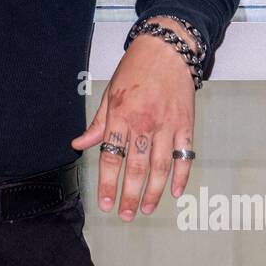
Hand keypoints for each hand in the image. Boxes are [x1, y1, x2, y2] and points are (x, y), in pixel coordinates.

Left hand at [70, 21, 195, 219]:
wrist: (167, 49)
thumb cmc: (135, 70)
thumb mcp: (109, 94)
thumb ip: (97, 124)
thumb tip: (79, 145)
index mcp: (121, 116)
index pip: (112, 157)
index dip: (107, 183)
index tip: (105, 203)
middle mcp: (144, 124)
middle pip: (137, 169)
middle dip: (130, 196)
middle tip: (125, 215)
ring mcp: (168, 126)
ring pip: (160, 167)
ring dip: (154, 192)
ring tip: (147, 209)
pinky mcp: (186, 125)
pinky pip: (185, 156)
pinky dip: (181, 176)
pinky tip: (174, 192)